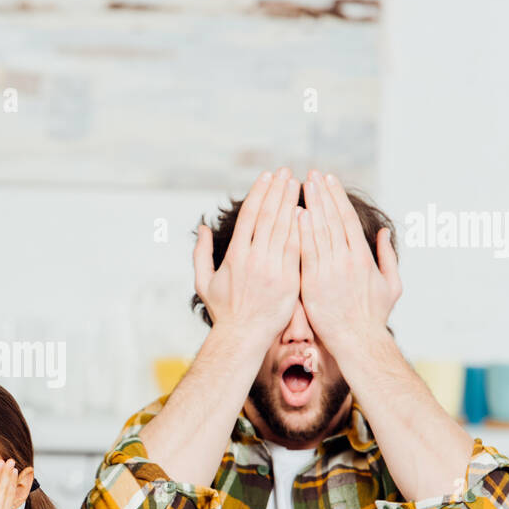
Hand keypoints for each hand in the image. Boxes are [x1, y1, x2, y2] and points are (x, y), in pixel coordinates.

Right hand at [194, 167, 301, 346]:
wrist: (243, 337)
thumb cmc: (223, 311)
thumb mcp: (204, 282)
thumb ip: (201, 253)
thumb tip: (204, 229)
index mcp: (235, 256)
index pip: (249, 216)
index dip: (259, 193)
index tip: (266, 176)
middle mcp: (254, 259)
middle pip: (268, 217)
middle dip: (278, 191)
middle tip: (286, 172)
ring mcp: (273, 270)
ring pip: (284, 229)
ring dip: (291, 204)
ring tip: (298, 184)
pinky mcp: (290, 281)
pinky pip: (297, 250)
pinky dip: (302, 229)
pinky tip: (307, 212)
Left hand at [298, 171, 400, 357]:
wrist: (357, 341)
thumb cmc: (374, 316)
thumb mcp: (392, 284)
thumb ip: (387, 257)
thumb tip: (384, 233)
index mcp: (364, 258)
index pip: (348, 219)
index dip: (337, 197)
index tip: (328, 179)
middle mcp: (347, 260)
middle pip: (332, 220)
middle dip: (321, 195)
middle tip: (311, 174)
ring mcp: (329, 271)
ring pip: (318, 232)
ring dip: (310, 206)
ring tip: (300, 186)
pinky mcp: (313, 284)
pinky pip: (306, 253)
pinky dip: (301, 232)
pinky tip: (295, 215)